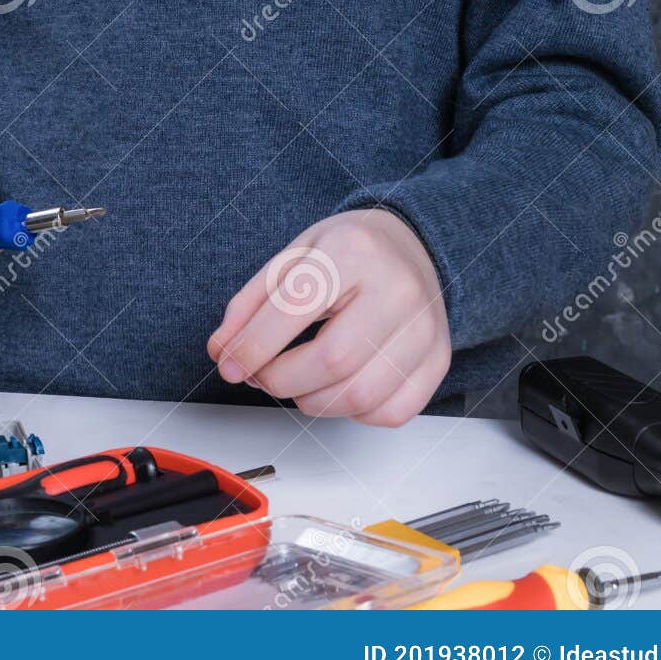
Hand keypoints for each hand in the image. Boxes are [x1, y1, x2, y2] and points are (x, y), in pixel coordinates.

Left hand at [206, 208, 450, 426]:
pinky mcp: (438, 361)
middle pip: (331, 360)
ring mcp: (425, 328)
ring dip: (311, 401)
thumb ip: (252, 302)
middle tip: (260, 375)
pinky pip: (389, 413)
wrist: (412, 246)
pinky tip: (338, 386)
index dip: (252, 346)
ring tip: (296, 380)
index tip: (228, 364)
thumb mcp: (295, 255)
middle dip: (279, 379)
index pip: (294, 308)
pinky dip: (352, 413)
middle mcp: (398, 288)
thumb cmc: (349, 252)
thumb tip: (222, 352)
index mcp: (354, 250)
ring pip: (360, 396)